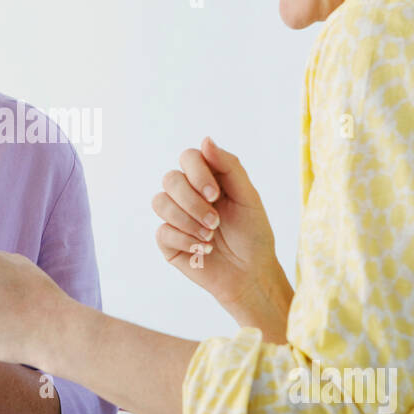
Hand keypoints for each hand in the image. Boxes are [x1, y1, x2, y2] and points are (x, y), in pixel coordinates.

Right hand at [152, 136, 282, 322]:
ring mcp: (174, 216)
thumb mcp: (248, 197)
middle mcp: (187, 194)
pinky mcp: (167, 241)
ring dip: (188, 221)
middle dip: (193, 202)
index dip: (197, 174)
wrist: (250, 274)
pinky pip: (162, 231)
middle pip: (170, 179)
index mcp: (206, 179)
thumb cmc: (253, 234)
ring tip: (210, 237)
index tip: (215, 195)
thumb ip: (229, 166)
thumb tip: (205, 140)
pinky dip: (185, 240)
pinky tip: (203, 250)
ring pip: (160, 203)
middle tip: (216, 222)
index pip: (188, 157)